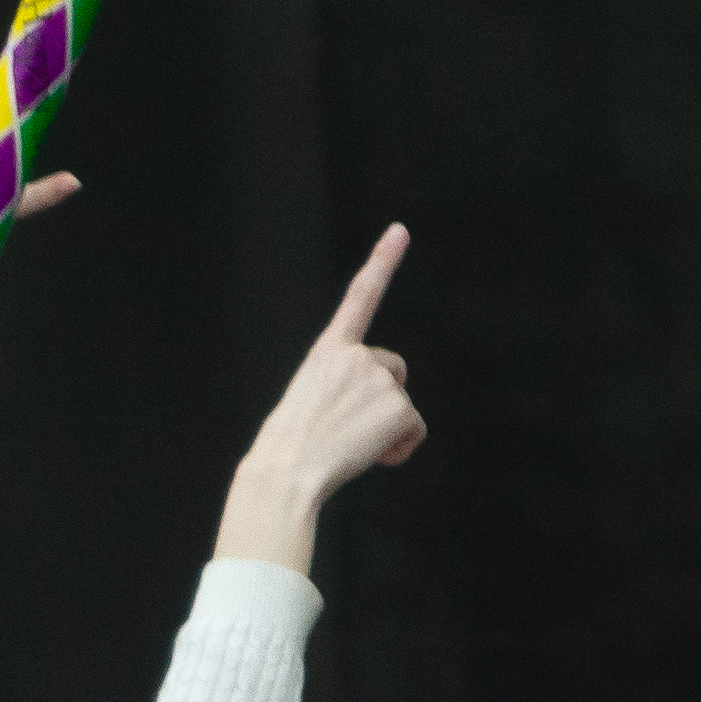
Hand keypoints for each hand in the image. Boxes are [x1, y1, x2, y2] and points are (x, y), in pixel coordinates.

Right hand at [213, 226, 424, 573]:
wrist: (286, 471)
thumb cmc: (287, 449)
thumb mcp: (308, 403)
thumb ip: (342, 391)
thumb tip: (372, 419)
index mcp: (327, 351)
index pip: (360, 297)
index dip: (382, 261)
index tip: (400, 230)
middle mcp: (356, 355)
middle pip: (393, 372)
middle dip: (382, 400)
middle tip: (344, 431)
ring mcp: (379, 378)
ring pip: (401, 406)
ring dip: (385, 431)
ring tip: (347, 447)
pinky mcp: (398, 405)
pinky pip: (414, 431)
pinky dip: (399, 449)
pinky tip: (370, 458)